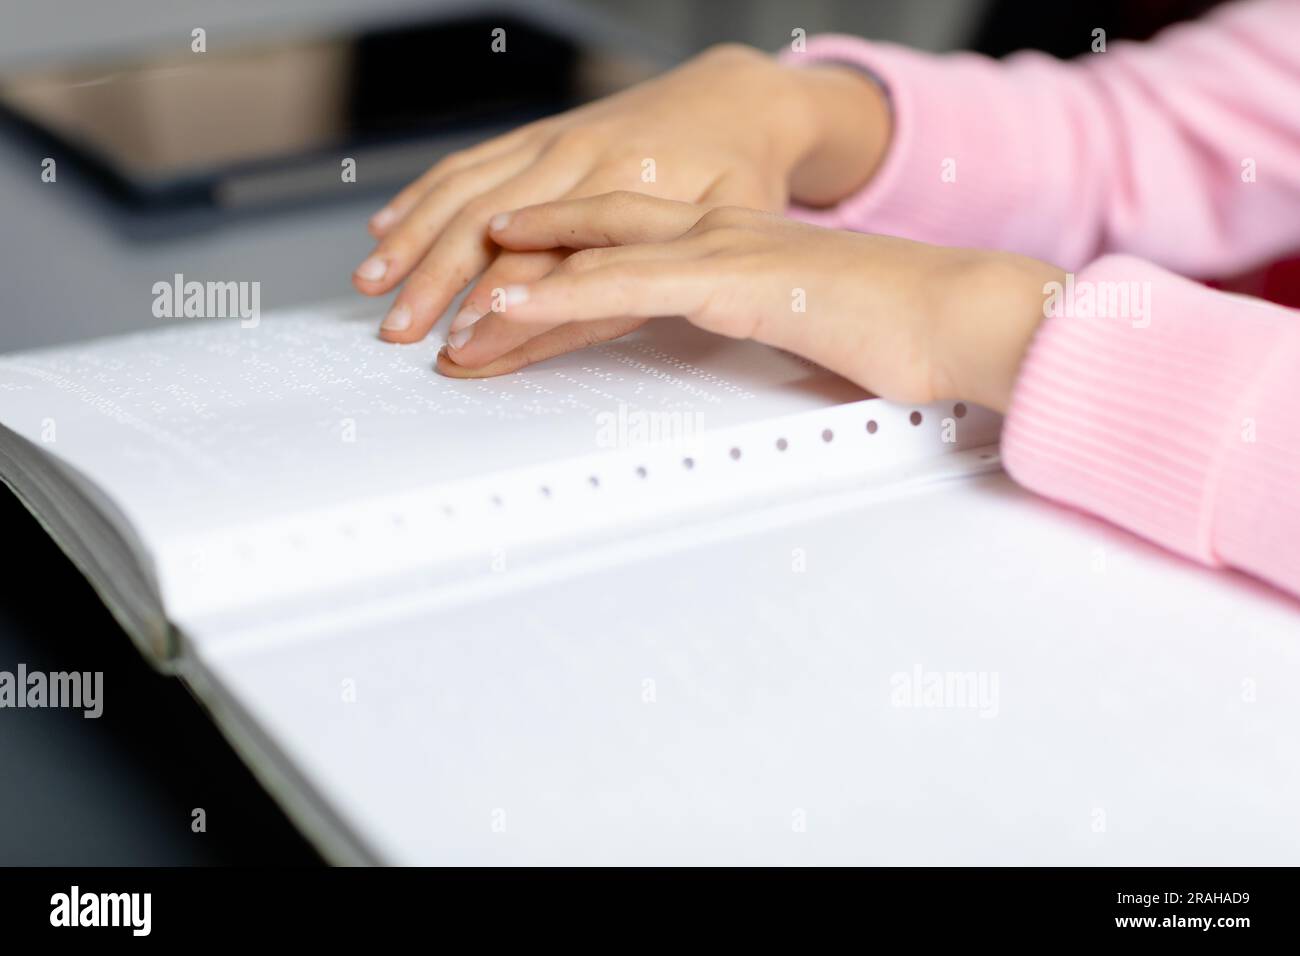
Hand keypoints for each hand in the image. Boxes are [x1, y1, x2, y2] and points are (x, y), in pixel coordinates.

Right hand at [352, 44, 890, 343]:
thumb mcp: (720, 230)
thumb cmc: (737, 173)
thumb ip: (650, 273)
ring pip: (463, 191)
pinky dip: (422, 194)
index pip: (540, 260)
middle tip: (396, 330)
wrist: (738, 99)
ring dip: (411, 240)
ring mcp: (552, 142)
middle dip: (432, 282)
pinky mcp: (540, 133)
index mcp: (624, 189)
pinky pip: (468, 160)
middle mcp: (576, 160)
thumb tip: (580, 320)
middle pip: (484, 226)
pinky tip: (387, 223)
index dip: (496, 306)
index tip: (461, 343)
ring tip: (371, 284)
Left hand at [442, 193, 1063, 412]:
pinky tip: (509, 308)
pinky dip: (556, 295)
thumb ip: (764, 325)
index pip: (620, 240)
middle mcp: (715, 231)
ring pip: (590, 256)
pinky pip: (622, 285)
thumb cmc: (898, 325)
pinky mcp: (729, 280)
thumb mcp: (808, 324)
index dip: (554, 255)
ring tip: (451, 311)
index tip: (503, 279)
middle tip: (451, 288)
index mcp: (732, 241)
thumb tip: (743, 347)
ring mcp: (719, 248)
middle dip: (512, 263)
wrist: (960, 313)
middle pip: (587, 235)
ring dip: (513, 284)